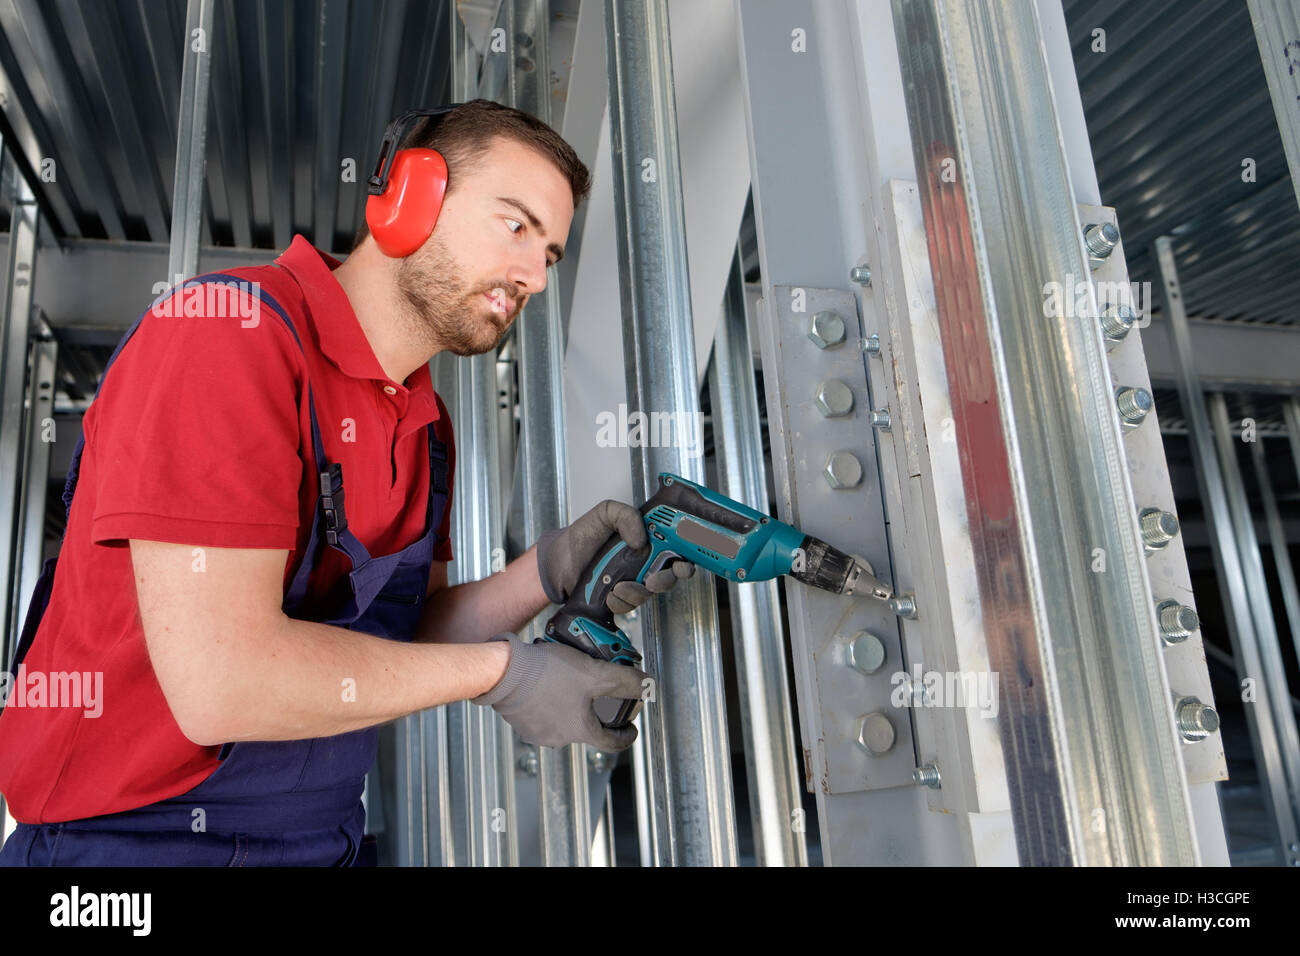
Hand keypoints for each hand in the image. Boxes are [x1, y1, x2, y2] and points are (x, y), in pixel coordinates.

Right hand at [472, 633, 647, 750]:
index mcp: (579, 731)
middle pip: (586, 727)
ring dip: (571, 704)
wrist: (504, 671)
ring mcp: (536, 732)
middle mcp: (558, 738)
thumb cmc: (547, 675)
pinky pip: (542, 713)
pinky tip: (549, 682)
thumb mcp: (595, 673)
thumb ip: (626, 681)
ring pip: (563, 719)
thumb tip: (649, 686)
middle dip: (596, 710)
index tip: (631, 728)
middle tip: (599, 691)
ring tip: (572, 680)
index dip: (626, 735)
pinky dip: (550, 701)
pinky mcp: (520, 720)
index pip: (611, 743)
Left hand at [535, 499, 694, 612]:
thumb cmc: (580, 538)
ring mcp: (633, 581)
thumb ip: (625, 516)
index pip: (676, 548)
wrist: (557, 565)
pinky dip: (621, 602)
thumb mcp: (604, 514)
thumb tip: (641, 538)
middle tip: (651, 579)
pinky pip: (632, 606)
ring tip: (617, 585)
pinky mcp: (622, 598)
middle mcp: (643, 561)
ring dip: (635, 592)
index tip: (681, 564)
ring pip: (650, 593)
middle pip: (670, 575)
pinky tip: (609, 594)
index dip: (685, 558)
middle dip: (664, 580)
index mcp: (645, 539)